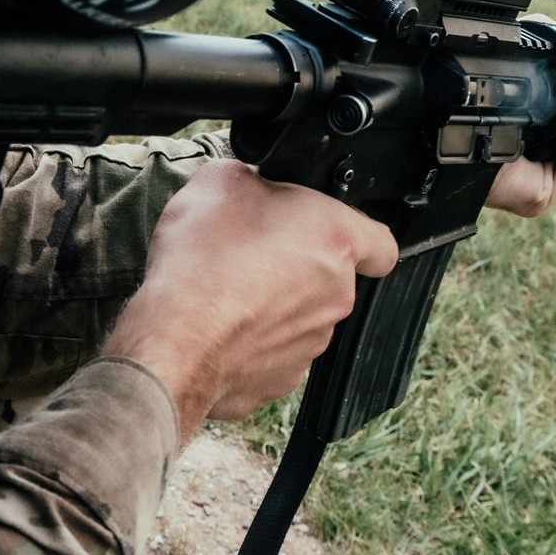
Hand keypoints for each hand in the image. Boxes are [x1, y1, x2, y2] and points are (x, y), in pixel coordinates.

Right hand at [101, 159, 397, 442]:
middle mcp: (336, 295)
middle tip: (251, 249)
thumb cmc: (202, 262)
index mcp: (336, 239)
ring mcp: (311, 342)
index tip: (325, 230)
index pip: (381, 241)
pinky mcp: (281, 379)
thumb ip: (255, 176)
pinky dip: (251, 339)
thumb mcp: (221, 180)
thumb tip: (254, 182)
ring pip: (302, 314)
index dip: (354, 233)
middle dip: (298, 262)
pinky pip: (274, 351)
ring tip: (227, 287)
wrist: (174, 339)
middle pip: (331, 275)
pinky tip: (219, 323)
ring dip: (275, 302)